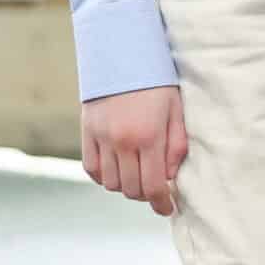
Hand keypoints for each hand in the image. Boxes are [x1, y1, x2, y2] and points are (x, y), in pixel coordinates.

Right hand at [80, 85, 187, 215]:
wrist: (123, 56)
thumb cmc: (158, 84)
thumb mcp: (177, 111)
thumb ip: (176, 146)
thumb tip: (170, 177)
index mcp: (149, 136)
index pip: (153, 185)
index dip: (161, 203)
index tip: (167, 209)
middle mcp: (122, 142)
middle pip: (130, 189)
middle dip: (146, 196)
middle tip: (156, 193)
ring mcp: (101, 139)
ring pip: (110, 183)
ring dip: (125, 187)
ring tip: (138, 178)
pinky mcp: (87, 134)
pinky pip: (92, 169)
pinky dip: (104, 177)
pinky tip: (117, 171)